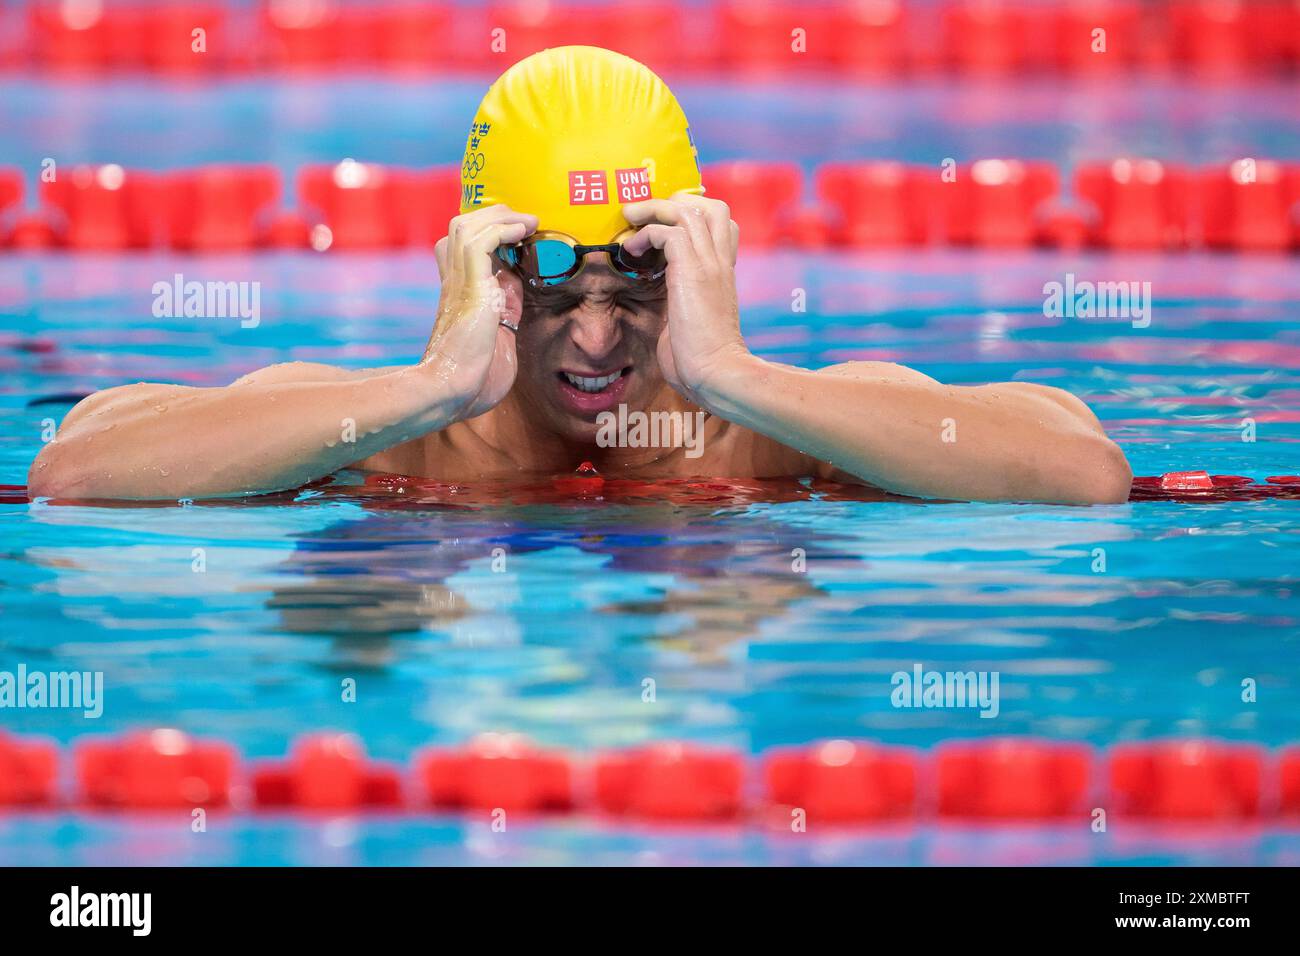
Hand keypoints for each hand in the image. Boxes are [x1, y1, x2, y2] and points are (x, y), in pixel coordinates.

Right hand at [423, 205, 536, 418]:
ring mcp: (458, 283)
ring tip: (527, 222)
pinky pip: (482, 241)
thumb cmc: (471, 379)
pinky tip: (522, 232)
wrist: (449, 391)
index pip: (461, 247)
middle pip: (461, 227)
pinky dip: (503, 229)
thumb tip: (517, 300)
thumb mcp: (494, 339)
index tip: (516, 233)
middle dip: (493, 216)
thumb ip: (503, 317)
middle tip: (523, 221)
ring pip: (467, 225)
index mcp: (458, 294)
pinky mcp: (469, 287)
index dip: (485, 232)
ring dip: (501, 217)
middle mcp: (453, 282)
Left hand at [621, 192, 748, 402]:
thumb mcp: (694, 319)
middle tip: (646, 213)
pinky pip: (666, 231)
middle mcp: (720, 262)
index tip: (666, 223)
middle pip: (710, 205)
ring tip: (630, 219)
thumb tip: (670, 303)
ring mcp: (708, 263)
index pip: (722, 224)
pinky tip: (631, 251)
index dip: (696, 214)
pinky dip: (644, 235)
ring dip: (652, 210)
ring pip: (685, 210)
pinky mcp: (691, 270)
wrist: (716, 371)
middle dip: (675, 201)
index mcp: (724, 272)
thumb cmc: (702, 358)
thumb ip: (686, 301)